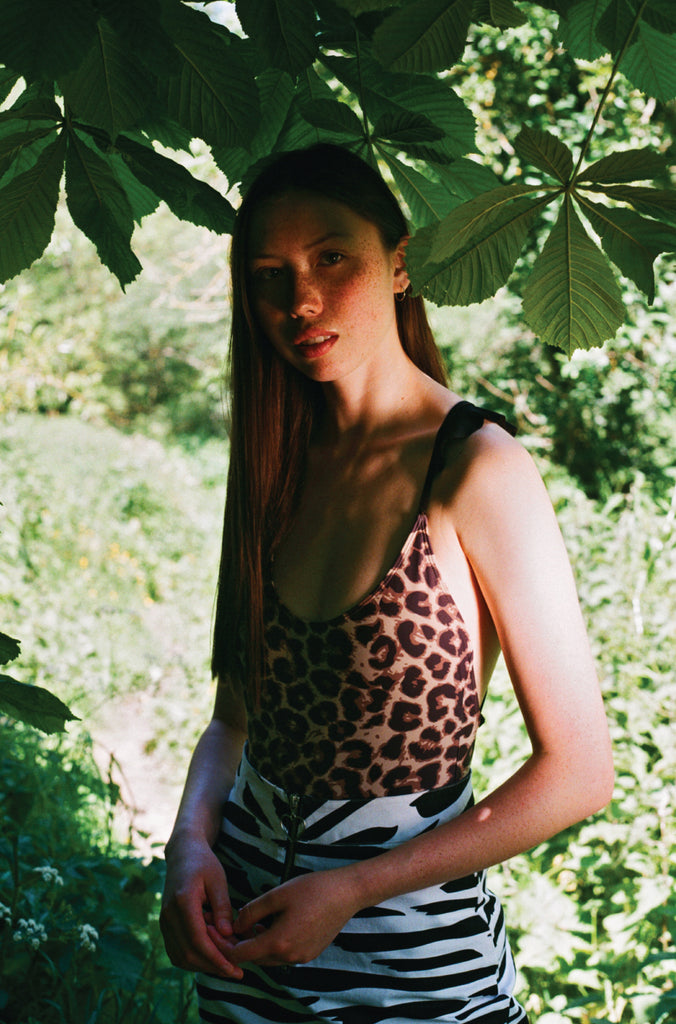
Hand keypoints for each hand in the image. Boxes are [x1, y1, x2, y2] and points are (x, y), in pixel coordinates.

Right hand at [160, 833, 243, 979]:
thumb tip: (228, 935)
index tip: (236, 969)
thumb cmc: (203, 863)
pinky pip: (177, 951)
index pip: (198, 940)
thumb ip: (222, 907)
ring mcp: (164, 922)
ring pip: (181, 957)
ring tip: (227, 965)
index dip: (216, 959)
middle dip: (213, 966)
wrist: (182, 853)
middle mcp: (168, 915)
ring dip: (204, 965)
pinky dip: (194, 959)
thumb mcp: (218, 880)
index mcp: (182, 902)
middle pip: (189, 953)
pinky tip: (213, 957)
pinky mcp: (165, 926)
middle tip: (237, 971)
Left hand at [229, 867, 360, 966]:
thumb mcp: (277, 894)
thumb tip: (235, 925)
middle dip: (240, 944)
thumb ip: (252, 911)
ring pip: (268, 957)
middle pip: (253, 958)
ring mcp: (301, 958)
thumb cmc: (313, 889)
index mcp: (278, 942)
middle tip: (232, 924)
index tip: (215, 931)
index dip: (224, 944)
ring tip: (253, 922)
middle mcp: (289, 957)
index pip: (240, 955)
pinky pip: (283, 954)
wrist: (347, 893)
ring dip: (257, 944)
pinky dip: (273, 944)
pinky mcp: (310, 954)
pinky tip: (273, 924)